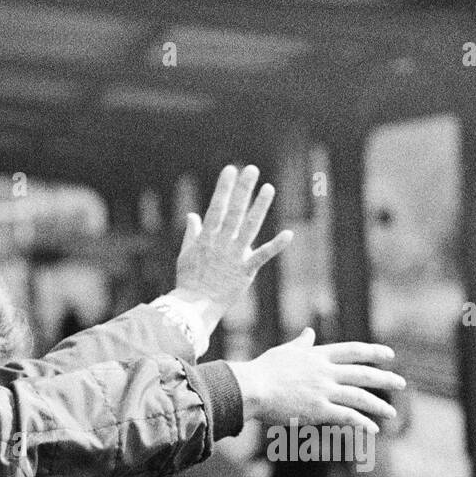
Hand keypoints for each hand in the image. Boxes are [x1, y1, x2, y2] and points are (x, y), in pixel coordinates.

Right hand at [173, 165, 293, 325]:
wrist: (195, 307)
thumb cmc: (189, 281)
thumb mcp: (186, 254)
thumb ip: (192, 233)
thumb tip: (193, 215)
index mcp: (207, 237)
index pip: (216, 207)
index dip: (224, 188)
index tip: (231, 170)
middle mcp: (221, 243)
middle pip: (234, 211)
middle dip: (243, 190)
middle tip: (251, 169)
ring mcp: (234, 256)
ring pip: (249, 227)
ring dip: (260, 207)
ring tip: (269, 188)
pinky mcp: (246, 271)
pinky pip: (263, 256)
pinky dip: (276, 246)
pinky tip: (289, 234)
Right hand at [227, 328, 404, 434]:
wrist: (251, 388)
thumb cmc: (263, 370)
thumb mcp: (285, 351)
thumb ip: (301, 343)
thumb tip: (309, 331)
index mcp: (318, 355)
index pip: (353, 350)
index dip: (373, 352)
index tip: (390, 355)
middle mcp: (325, 371)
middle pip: (362, 373)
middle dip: (385, 378)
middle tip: (402, 383)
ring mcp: (323, 391)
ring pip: (359, 397)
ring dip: (378, 406)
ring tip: (392, 414)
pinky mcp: (318, 410)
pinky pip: (346, 417)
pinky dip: (361, 423)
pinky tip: (373, 429)